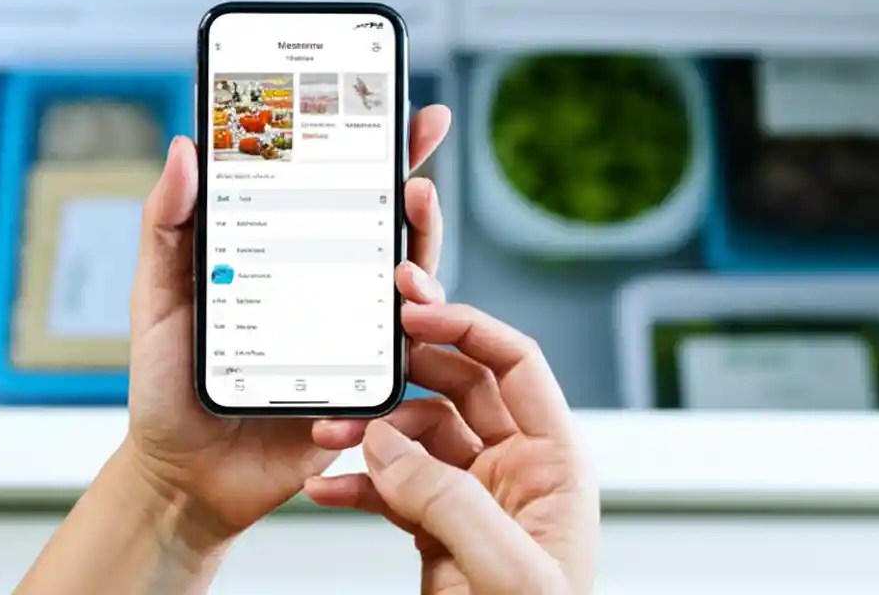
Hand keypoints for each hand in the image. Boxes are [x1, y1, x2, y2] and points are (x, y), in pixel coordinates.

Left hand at [122, 104, 452, 545]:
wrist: (184, 477)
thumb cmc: (167, 387)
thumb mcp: (156, 296)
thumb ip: (167, 225)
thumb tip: (184, 146)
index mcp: (283, 258)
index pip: (329, 191)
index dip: (360, 145)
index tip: (384, 96)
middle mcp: (328, 290)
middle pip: (384, 225)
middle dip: (409, 174)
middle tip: (418, 134)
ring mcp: (353, 337)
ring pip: (408, 281)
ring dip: (420, 238)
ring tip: (413, 204)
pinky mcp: (367, 388)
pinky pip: (402, 350)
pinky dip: (412, 319)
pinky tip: (407, 291)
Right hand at [306, 296, 600, 593]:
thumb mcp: (505, 570)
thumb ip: (449, 499)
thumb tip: (388, 442)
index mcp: (554, 462)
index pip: (516, 364)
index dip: (468, 327)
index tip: (416, 309)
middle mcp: (516, 470)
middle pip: (460, 387)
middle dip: (407, 368)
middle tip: (363, 347)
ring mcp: (473, 498)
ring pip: (416, 436)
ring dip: (370, 429)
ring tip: (329, 436)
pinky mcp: (436, 529)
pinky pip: (392, 486)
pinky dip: (356, 482)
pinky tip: (324, 486)